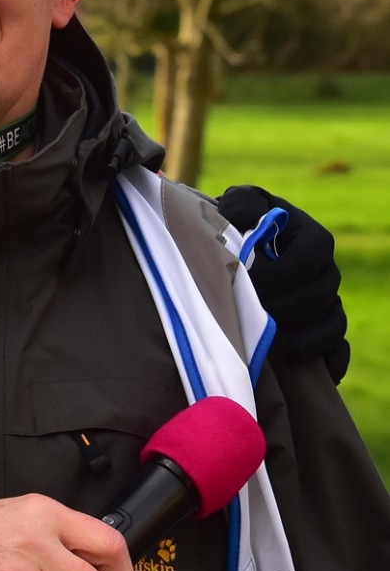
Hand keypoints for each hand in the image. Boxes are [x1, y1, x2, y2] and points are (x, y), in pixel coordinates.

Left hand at [216, 184, 349, 383]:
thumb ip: (242, 204)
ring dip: (306, 338)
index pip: (307, 259)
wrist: (233, 251)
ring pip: (332, 323)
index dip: (279, 276)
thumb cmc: (237, 225)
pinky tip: (298, 367)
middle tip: (249, 321)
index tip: (246, 286)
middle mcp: (325, 271)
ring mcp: (327, 303)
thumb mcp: (238, 205)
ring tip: (278, 350)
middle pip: (319, 295)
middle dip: (284, 310)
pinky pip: (338, 349)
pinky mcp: (323, 331)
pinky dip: (326, 361)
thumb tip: (239, 214)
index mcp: (311, 238)